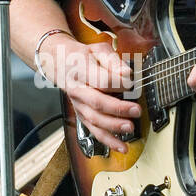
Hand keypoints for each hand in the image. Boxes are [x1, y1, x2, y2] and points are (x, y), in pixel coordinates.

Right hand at [51, 41, 140, 155]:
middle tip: (136, 110)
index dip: (118, 83)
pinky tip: (121, 146)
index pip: (101, 80)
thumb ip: (113, 60)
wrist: (59, 64)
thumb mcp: (97, 49)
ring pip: (94, 120)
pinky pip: (94, 131)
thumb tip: (127, 73)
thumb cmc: (81, 57)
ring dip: (113, 127)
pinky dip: (108, 140)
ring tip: (130, 128)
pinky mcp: (82, 115)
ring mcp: (78, 105)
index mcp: (81, 71)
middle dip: (118, 109)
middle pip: (97, 102)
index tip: (132, 83)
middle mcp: (78, 90)